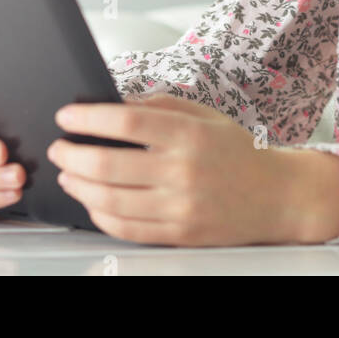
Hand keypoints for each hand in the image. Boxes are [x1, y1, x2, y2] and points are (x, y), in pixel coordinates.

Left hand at [47, 94, 311, 245]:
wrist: (280, 196)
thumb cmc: (239, 152)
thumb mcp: (205, 116)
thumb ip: (160, 106)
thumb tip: (112, 103)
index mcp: (190, 134)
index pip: (126, 121)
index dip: (88, 118)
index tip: (66, 116)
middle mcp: (184, 171)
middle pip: (109, 164)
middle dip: (72, 154)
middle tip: (59, 147)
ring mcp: (181, 206)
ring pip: (111, 200)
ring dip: (78, 185)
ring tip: (68, 174)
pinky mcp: (180, 234)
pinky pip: (127, 228)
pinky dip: (100, 215)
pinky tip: (91, 202)